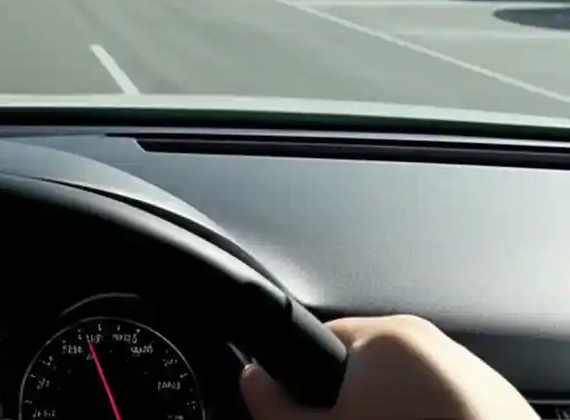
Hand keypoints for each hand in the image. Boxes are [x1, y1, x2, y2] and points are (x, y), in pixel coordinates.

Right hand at [241, 315, 535, 419]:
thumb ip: (277, 406)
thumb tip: (249, 380)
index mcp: (387, 334)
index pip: (319, 340)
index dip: (306, 382)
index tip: (313, 412)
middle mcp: (431, 340)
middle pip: (362, 368)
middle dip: (352, 400)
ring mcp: (470, 369)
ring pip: (405, 390)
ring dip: (392, 411)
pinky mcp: (497, 400)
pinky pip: (440, 404)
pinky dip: (428, 419)